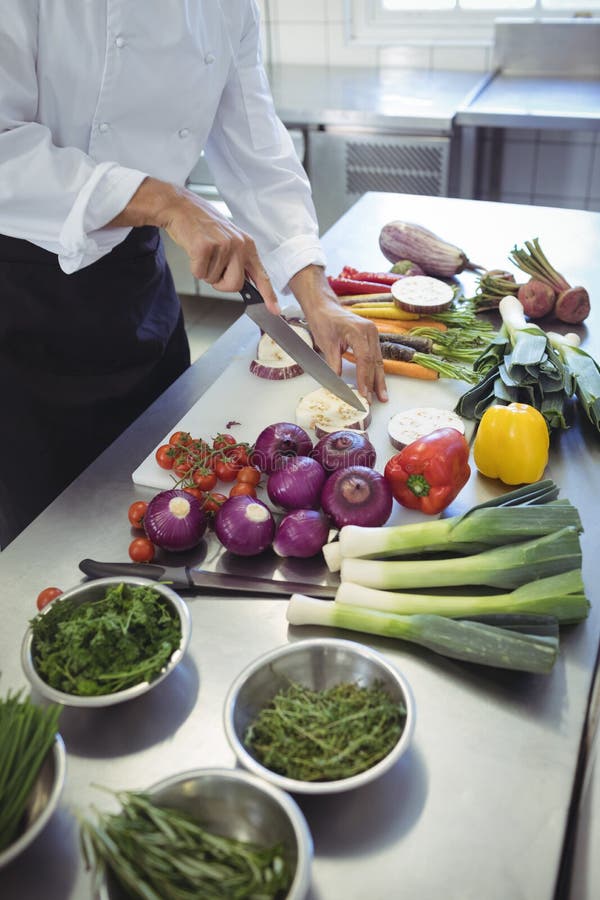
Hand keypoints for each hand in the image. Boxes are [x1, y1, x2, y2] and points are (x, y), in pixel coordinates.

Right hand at [110, 178, 279, 312]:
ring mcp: (223, 245)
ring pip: (214, 280)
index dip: (268, 295)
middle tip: (212, 266)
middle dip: (221, 284)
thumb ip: (239, 260)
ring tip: (202, 252)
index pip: (261, 274)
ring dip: (204, 271)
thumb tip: (244, 283)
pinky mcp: (205, 247)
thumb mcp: (229, 239)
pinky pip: (199, 274)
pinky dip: (194, 267)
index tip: (275, 310)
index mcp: (247, 245)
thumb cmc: (202, 226)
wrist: (180, 207)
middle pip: (235, 285)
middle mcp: (239, 245)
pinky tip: (194, 250)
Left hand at [289, 266, 387, 403]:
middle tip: (374, 400)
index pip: (365, 359)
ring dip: (379, 380)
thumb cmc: (324, 321)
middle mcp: (370, 332)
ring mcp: (373, 334)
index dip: (364, 378)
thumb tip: (337, 385)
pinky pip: (375, 357)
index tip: (363, 393)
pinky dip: (375, 371)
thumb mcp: (326, 344)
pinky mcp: (371, 339)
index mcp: (359, 331)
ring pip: (378, 361)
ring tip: (381, 397)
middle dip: (374, 383)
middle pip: (375, 362)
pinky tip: (377, 384)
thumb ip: (333, 365)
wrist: (324, 307)